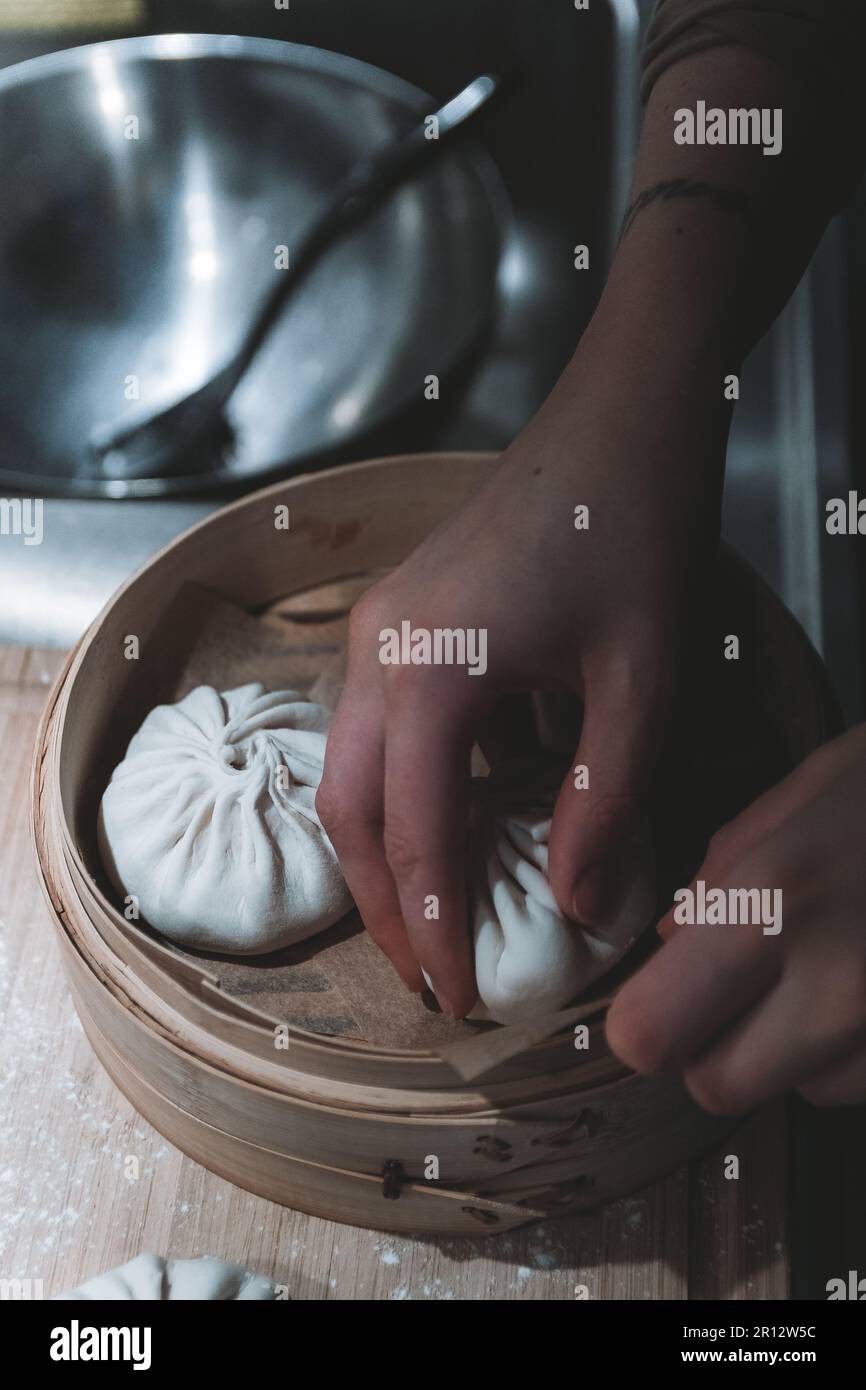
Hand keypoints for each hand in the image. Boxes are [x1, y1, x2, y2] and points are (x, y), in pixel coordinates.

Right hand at [317, 327, 728, 1015]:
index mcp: (430, 672)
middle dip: (385, 903)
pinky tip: (457, 822)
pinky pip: (378, 725)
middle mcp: (378, 651)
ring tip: (435, 917)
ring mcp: (378, 627)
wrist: (622, 417)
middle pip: (349, 811)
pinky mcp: (400, 616)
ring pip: (351, 769)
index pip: (416, 836)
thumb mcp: (642, 684)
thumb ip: (604, 803)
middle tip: (429, 976)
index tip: (459, 1001)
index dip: (436, 929)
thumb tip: (576, 907)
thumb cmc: (636, 533)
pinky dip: (405, 789)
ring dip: (385, 849)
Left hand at [607, 723, 865, 1110]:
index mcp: (778, 900)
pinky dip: (854, 1051)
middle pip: (716, 1087)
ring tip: (833, 965)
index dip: (646, 1020)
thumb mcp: (816, 785)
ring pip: (799, 1091)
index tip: (656, 998)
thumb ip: (726, 865)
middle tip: (733, 992)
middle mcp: (838, 983)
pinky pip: (862, 1086)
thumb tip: (675, 939)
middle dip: (711, 1046)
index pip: (652, 1032)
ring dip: (793, 1048)